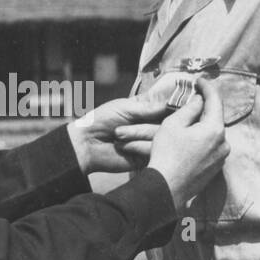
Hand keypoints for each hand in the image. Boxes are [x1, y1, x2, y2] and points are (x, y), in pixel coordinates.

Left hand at [67, 74, 192, 174]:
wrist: (87, 145)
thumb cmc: (101, 120)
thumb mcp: (125, 108)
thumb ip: (150, 106)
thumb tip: (172, 102)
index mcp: (148, 109)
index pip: (168, 105)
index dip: (172, 104)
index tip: (172, 103)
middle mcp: (152, 125)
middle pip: (168, 120)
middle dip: (145, 122)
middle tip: (121, 126)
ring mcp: (151, 141)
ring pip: (161, 134)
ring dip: (137, 133)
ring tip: (117, 134)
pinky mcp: (147, 157)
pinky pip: (154, 149)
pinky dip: (138, 145)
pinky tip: (121, 146)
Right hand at [144, 76, 228, 211]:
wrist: (166, 188)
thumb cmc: (167, 154)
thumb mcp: (173, 124)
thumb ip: (190, 109)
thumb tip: (200, 101)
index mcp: (215, 129)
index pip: (215, 101)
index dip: (207, 87)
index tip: (199, 81)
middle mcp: (224, 143)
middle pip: (215, 119)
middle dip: (204, 109)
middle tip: (192, 99)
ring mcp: (221, 158)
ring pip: (213, 135)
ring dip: (202, 126)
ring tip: (188, 122)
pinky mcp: (215, 169)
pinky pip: (210, 148)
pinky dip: (202, 141)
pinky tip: (188, 142)